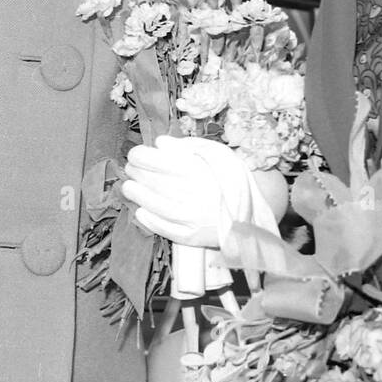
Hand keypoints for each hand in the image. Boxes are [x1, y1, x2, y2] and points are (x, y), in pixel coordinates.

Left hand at [123, 136, 278, 247]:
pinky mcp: (192, 237)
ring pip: (156, 206)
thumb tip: (161, 144)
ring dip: (137, 196)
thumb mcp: (218, 154)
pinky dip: (150, 221)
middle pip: (155, 183)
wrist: (254, 212)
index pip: (160, 162)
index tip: (134, 153)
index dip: (142, 156)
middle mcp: (192, 195)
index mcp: (198, 172)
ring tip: (128, 188)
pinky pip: (165, 229)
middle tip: (129, 168)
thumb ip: (190, 147)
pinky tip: (141, 212)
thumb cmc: (233, 179)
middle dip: (137, 174)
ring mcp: (191, 218)